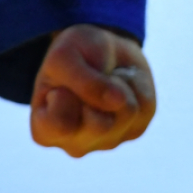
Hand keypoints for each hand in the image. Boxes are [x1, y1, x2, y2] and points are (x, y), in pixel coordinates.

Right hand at [30, 24, 156, 157]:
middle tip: (89, 78)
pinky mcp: (134, 131)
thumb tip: (118, 102)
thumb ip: (84, 81)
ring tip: (107, 78)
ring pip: (127, 113)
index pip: (61, 124)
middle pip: (100, 126)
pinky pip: (146, 106)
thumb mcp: (66, 56)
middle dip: (99, 86)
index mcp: (46, 131)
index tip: (62, 84)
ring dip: (120, 82)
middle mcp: (75, 144)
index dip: (67, 94)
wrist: (102, 48)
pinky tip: (122, 83)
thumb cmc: (75, 54)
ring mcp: (107, 142)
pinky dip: (136, 82)